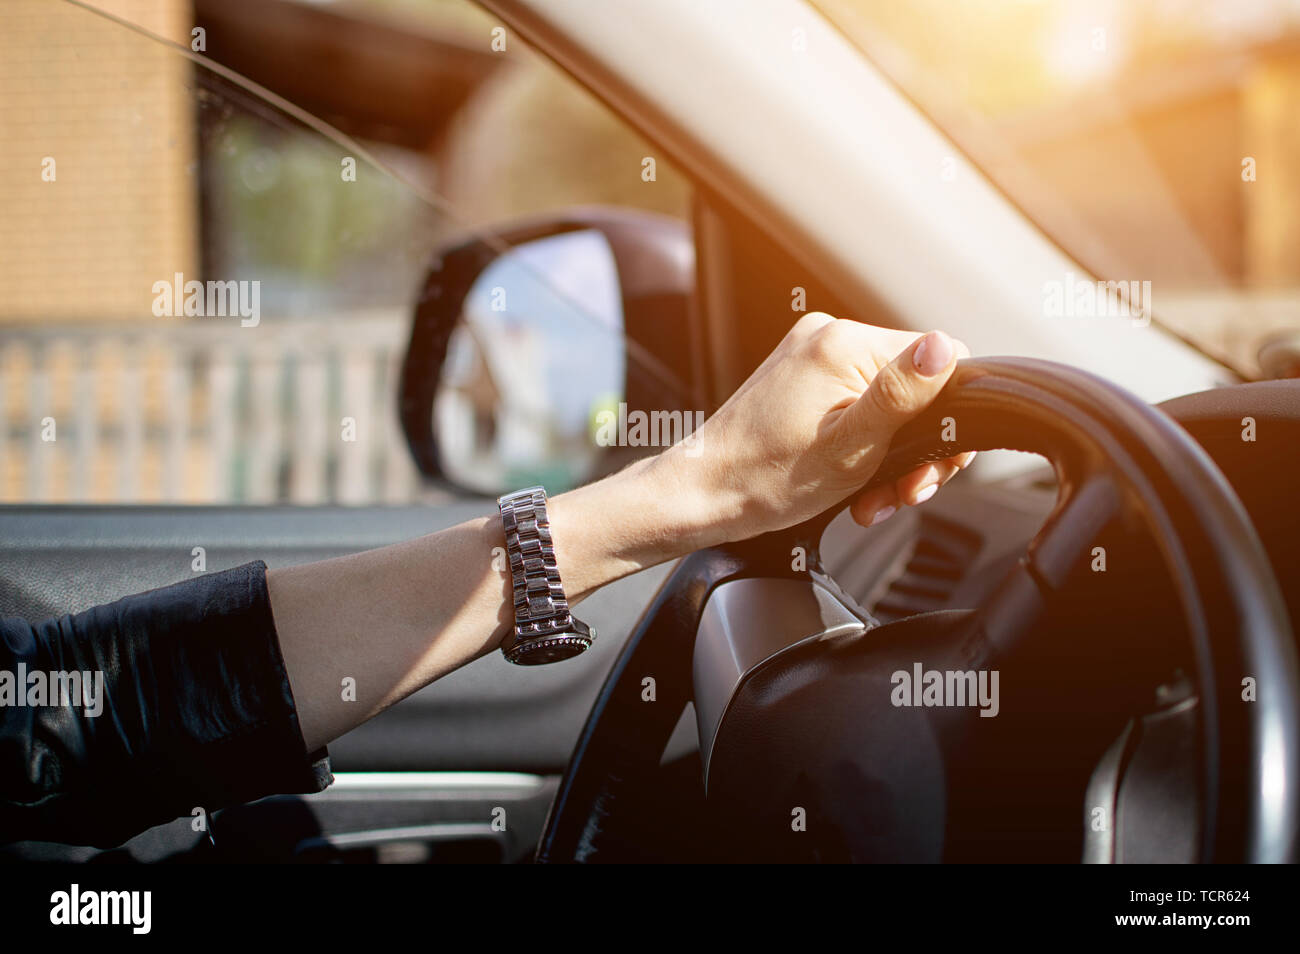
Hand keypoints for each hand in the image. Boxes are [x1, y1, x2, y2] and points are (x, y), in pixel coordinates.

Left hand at [663, 313, 972, 545]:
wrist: (701, 494)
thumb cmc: (765, 478)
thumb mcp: (851, 445)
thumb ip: (902, 395)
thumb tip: (944, 347)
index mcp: (844, 343)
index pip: (941, 359)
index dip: (949, 419)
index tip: (932, 467)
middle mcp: (827, 336)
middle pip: (914, 385)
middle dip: (916, 448)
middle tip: (902, 494)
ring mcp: (810, 357)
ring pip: (887, 403)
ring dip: (890, 457)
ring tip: (871, 498)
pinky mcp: (800, 379)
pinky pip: (855, 406)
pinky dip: (862, 447)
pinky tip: (852, 485)